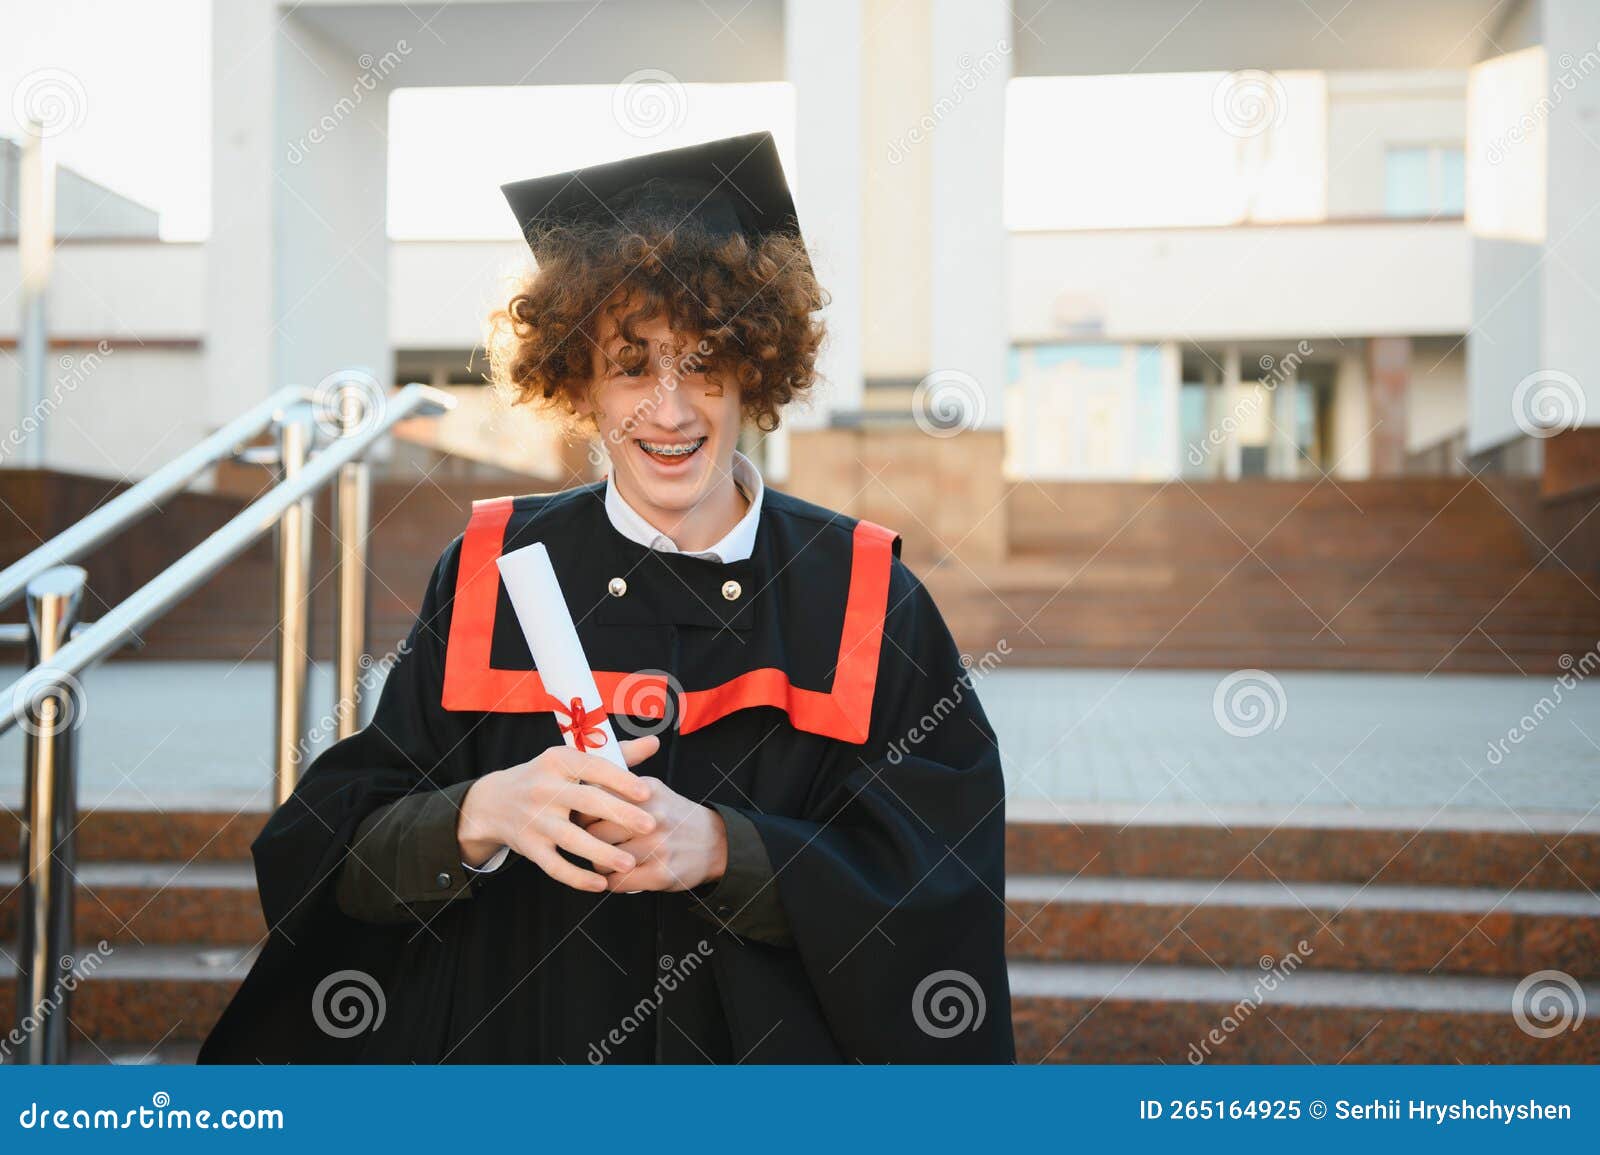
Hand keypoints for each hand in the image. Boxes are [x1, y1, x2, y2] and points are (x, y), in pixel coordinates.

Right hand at [457, 736, 659, 892]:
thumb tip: (655, 743)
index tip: (647, 793)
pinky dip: (577, 877)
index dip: (620, 780)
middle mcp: (544, 788)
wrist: (494, 802)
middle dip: (619, 814)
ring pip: (571, 838)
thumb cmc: (548, 778)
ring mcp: (535, 819)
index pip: (593, 768)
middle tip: (650, 826)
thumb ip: (616, 755)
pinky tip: (601, 883)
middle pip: (586, 802)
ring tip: (630, 863)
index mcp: (559, 761)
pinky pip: (554, 865)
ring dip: (601, 852)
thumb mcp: (573, 760)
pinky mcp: (528, 846)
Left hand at [583, 777, 727, 892]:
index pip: (595, 801)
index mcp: (645, 792)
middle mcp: (651, 817)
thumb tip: (581, 790)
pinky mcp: (661, 873)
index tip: (582, 820)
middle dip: (587, 840)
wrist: (715, 842)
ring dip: (600, 863)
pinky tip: (619, 875)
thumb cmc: (674, 817)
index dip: (583, 813)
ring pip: (603, 859)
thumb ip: (620, 787)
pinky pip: (618, 881)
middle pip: (594, 832)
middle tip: (591, 844)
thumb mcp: (652, 790)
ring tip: (607, 860)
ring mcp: (657, 846)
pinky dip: (612, 881)